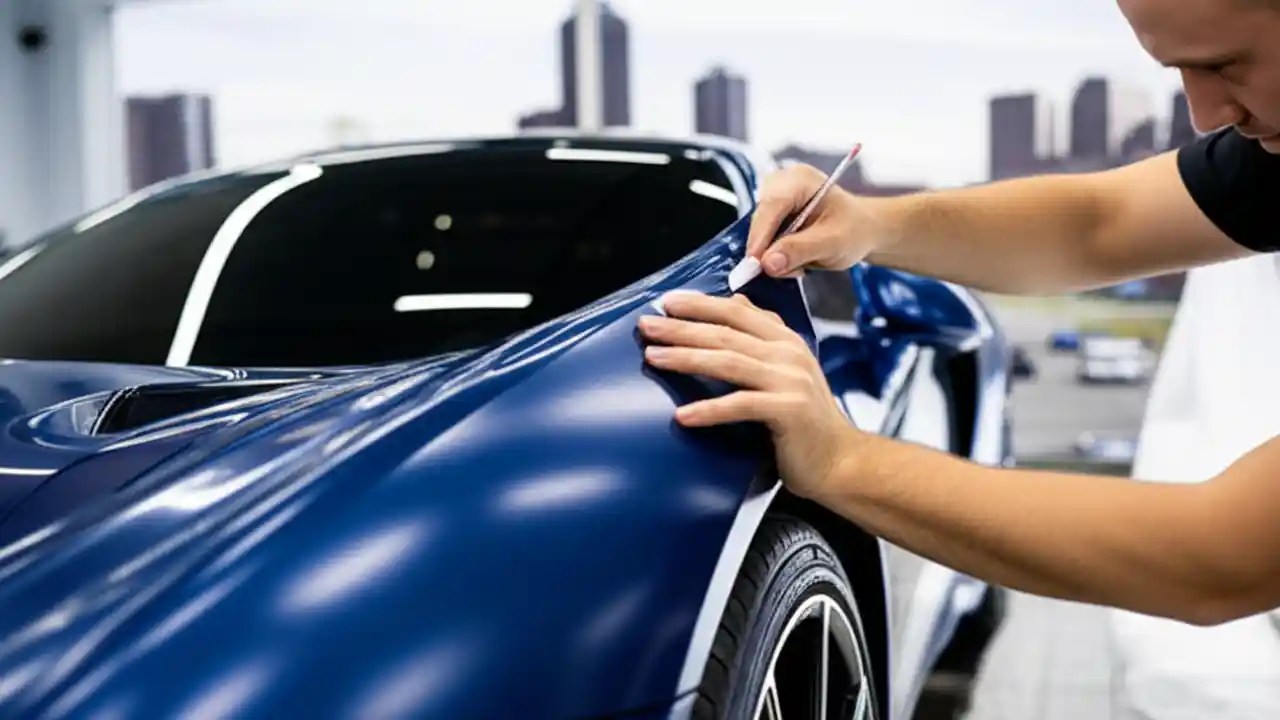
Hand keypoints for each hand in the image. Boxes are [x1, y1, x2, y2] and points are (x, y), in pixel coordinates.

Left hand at [638, 291, 859, 499]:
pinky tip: (683, 415)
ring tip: (654, 358)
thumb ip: (763, 336)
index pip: (737, 311)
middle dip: (682, 328)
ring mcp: (790, 381)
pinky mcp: (788, 410)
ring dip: (687, 358)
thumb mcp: (786, 370)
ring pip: (728, 362)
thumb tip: (736, 301)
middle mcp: (788, 354)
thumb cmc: (806, 422)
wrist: (840, 461)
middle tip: (647, 326)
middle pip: (726, 333)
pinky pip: (740, 405)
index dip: (700, 304)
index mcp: (786, 341)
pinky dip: (709, 409)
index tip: (666, 302)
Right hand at [747, 164, 893, 277]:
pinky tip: (794, 258)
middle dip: (768, 248)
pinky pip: (761, 238)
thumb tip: (767, 263)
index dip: (761, 235)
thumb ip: (800, 250)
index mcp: (801, 180)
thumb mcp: (833, 243)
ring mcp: (774, 198)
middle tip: (791, 270)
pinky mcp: (770, 214)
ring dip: (773, 254)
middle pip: (760, 218)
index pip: (772, 204)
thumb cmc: (853, 230)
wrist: (860, 229)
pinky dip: (773, 253)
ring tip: (800, 263)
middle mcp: (782, 183)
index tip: (756, 263)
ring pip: (758, 231)